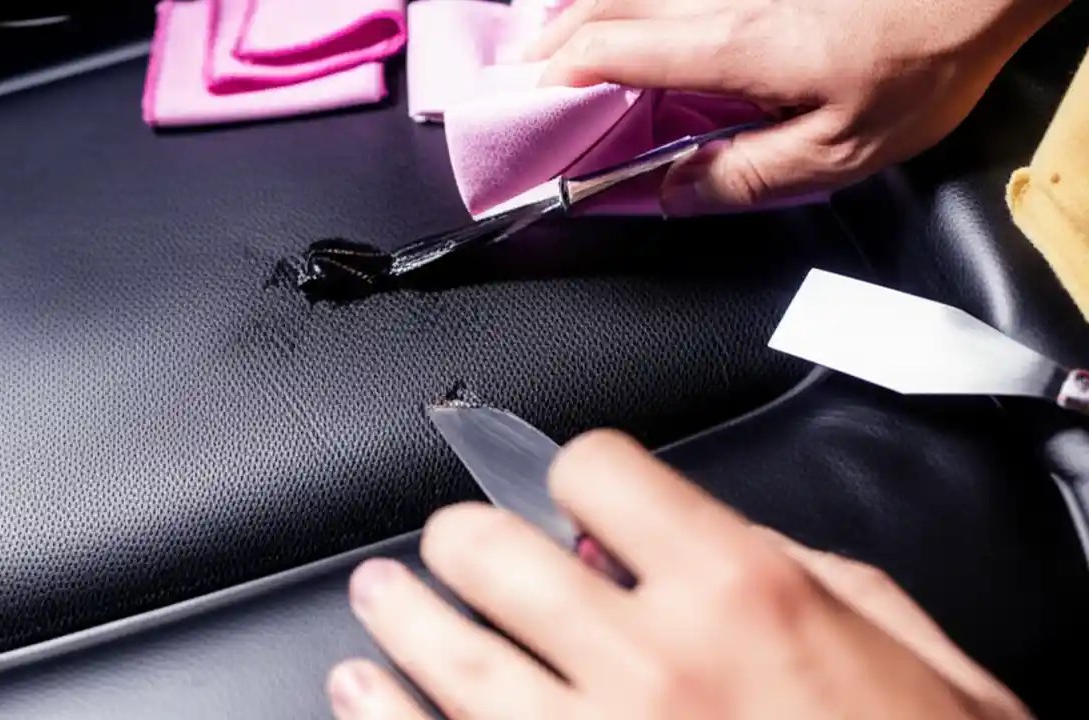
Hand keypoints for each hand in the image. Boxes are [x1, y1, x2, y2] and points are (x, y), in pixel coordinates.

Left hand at [326, 430, 1029, 718]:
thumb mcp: (903, 645)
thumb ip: (796, 571)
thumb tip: (705, 538)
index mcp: (741, 595)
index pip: (599, 471)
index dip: (581, 472)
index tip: (576, 492)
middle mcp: (653, 664)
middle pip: (494, 550)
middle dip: (468, 536)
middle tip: (460, 543)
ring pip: (445, 651)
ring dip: (401, 611)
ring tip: (382, 594)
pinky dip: (381, 711)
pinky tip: (361, 688)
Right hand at [524, 0, 1068, 216]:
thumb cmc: (919, 61)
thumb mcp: (839, 151)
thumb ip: (744, 175)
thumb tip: (672, 191)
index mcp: (733, 45)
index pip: (613, 51)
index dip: (558, 77)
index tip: (529, 106)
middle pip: (603, 6)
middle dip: (549, 42)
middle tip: (519, 77)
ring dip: (579, 14)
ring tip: (550, 46)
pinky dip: (625, 1)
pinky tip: (619, 19)